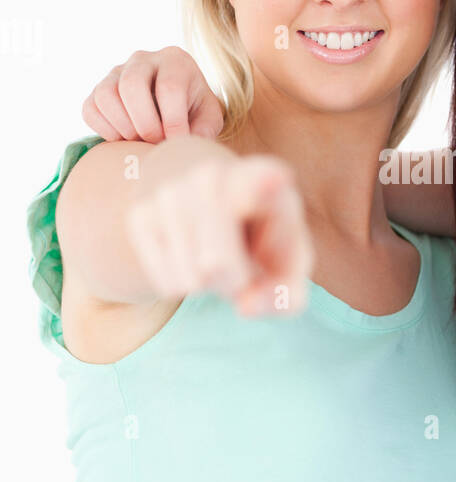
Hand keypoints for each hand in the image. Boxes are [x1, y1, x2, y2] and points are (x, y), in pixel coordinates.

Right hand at [82, 47, 224, 142]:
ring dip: (123, 127)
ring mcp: (116, 72)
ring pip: (106, 95)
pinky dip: (104, 130)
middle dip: (144, 123)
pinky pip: (90, 108)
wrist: (173, 111)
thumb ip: (204, 128)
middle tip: (155, 142)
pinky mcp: (97, 90)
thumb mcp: (209, 118)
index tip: (177, 142)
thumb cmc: (194, 113)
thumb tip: (182, 142)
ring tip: (140, 140)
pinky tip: (124, 139)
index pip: (169, 87)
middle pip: (132, 85)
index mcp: (176, 60)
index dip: (172, 121)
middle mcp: (143, 59)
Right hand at [126, 154, 314, 316]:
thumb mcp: (288, 267)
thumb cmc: (262, 244)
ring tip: (216, 258)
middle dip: (233, 282)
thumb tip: (247, 306)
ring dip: (207, 286)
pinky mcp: (141, 213)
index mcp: (267, 180)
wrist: (216, 208)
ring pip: (190, 279)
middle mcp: (217, 175)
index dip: (265, 183)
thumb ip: (285, 294)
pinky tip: (190, 258)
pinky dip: (182, 286)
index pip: (264, 180)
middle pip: (217, 263)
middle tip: (242, 269)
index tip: (274, 178)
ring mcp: (173, 191)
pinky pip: (166, 283)